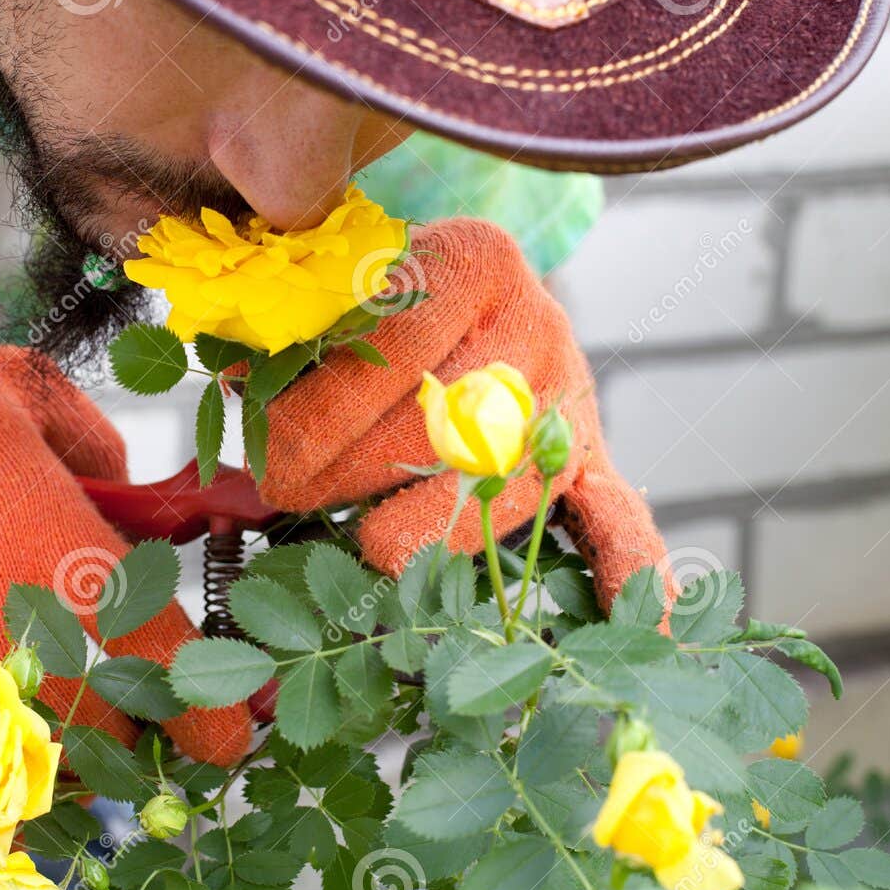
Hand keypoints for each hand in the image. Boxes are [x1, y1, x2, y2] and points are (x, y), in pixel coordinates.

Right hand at [0, 317, 252, 764]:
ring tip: (45, 715)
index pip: (165, 665)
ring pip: (22, 759)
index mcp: (71, 554)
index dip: (207, 714)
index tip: (228, 740)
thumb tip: (137, 499)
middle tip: (126, 715)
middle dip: (125, 733)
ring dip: (48, 750)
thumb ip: (98, 453)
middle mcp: (17, 629)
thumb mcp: (28, 395)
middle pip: (103, 730)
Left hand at [259, 218, 673, 610]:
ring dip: (433, 528)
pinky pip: (620, 518)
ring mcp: (570, 398)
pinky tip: (648, 628)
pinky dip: (632, 573)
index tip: (269, 457)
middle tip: (291, 499)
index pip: (399, 349)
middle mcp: (538, 325)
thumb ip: (289, 320)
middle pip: (447, 426)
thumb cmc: (368, 292)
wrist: (457, 286)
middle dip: (354, 474)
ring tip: (372, 549)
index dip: (325, 414)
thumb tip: (240, 385)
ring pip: (508, 487)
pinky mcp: (590, 458)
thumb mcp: (326, 278)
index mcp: (474, 261)